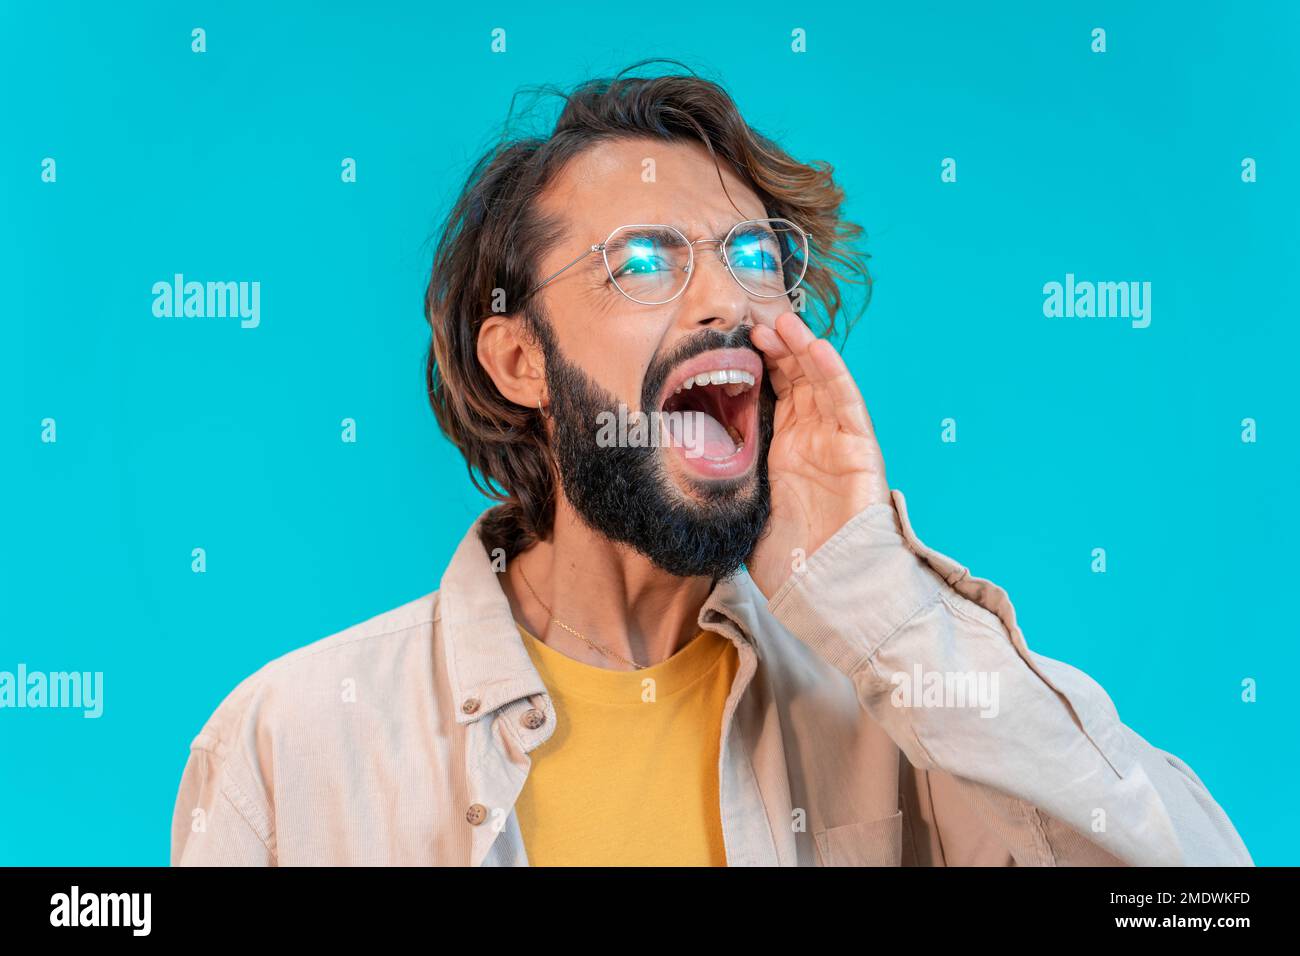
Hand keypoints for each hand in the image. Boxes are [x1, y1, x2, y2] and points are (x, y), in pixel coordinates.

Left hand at [747, 311, 892, 597]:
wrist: (828, 591)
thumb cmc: (789, 563)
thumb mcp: (741, 515)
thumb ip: (721, 490)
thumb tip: (672, 477)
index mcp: (780, 453)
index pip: (769, 396)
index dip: (753, 367)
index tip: (729, 341)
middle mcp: (809, 441)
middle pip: (794, 380)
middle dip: (774, 349)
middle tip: (750, 321)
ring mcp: (835, 441)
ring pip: (819, 382)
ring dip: (802, 349)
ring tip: (780, 320)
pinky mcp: (859, 449)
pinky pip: (847, 404)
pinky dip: (833, 374)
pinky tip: (816, 347)